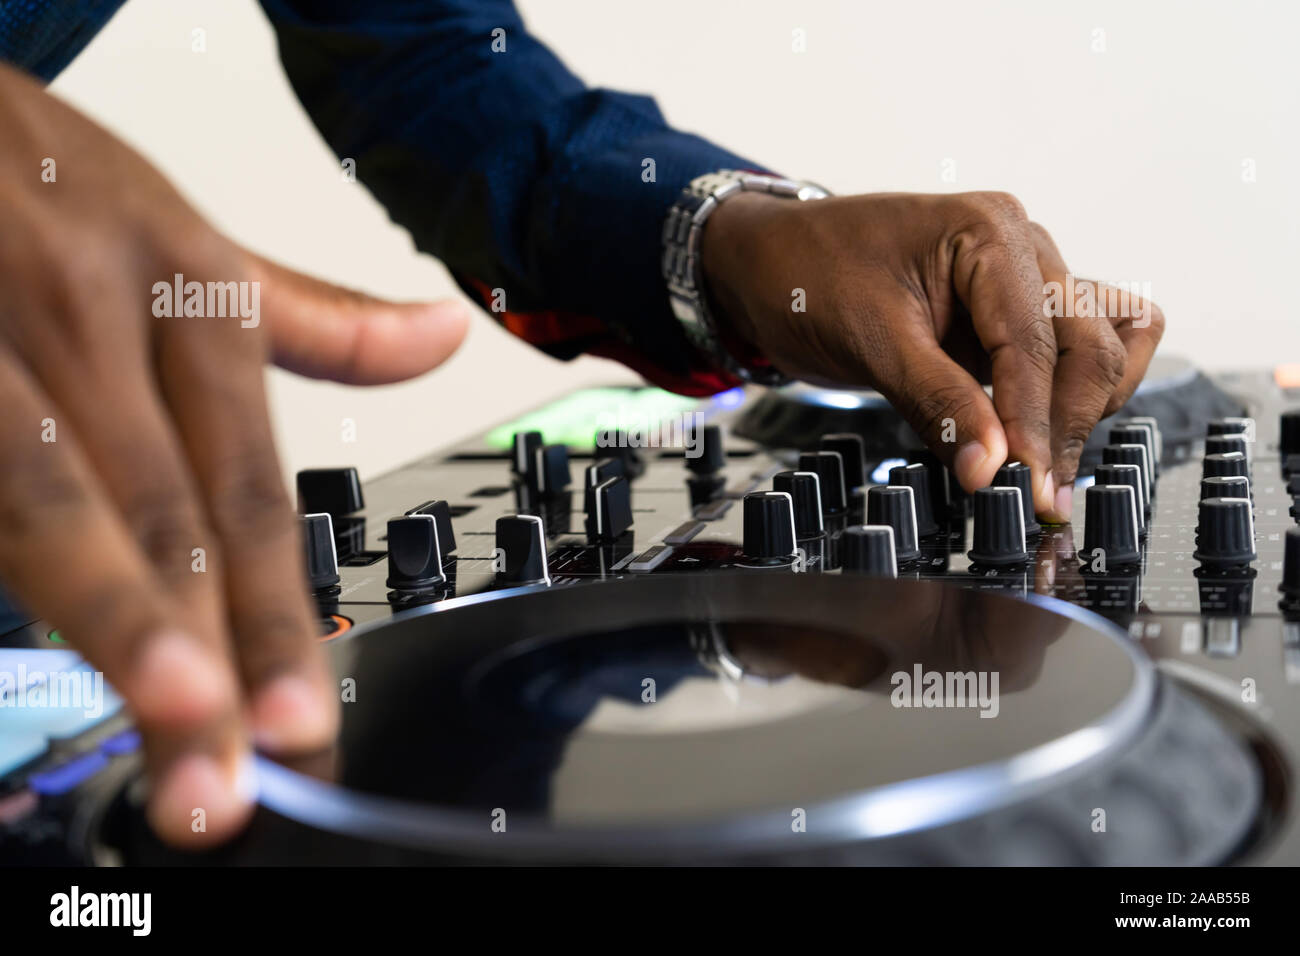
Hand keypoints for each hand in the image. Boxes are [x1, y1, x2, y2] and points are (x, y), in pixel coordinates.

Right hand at [0, 65, 468, 844]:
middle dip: (201, 661)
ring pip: (51, 508)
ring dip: (114, 633)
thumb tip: (443, 337)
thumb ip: (320, 316)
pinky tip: (42, 650)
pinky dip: (3, 566)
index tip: (302, 719)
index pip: (246, 483)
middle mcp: (92, 317)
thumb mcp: (195, 234)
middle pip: (161, 518)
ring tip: (166, 738)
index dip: (275, 609)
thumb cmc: (58, 186)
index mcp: (185, 294)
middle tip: (231, 780)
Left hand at [701, 190, 1164, 520]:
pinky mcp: (1012, 317)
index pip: (1035, 343)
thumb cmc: (806, 277)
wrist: (770, 263)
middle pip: (1088, 347)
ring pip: (1100, 349)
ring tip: (1038, 469)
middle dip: (1066, 425)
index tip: (1032, 487)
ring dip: (1082, 410)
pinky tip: (1044, 433)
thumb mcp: (868, 341)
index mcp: (989, 234)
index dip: (1037, 423)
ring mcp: (1025, 280)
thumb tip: (992, 469)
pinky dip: (1077, 392)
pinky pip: (1080, 348)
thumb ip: (937, 402)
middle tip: (1039, 497)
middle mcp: (1023, 249)